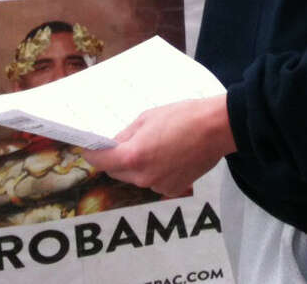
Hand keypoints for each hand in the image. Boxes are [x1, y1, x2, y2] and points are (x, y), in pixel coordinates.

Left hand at [84, 96, 235, 196]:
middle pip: (115, 171)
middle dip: (113, 159)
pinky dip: (152, 171)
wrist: (216, 129)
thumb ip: (125, 135)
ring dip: (134, 165)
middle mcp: (143, 177)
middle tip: (120, 144)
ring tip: (151, 146)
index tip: (90, 147)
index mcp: (133, 157)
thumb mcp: (146, 118)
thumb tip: (113, 144)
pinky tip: (166, 155)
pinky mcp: (172, 189)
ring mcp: (158, 186)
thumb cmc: (182, 116)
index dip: (92, 152)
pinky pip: (152, 181)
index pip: (100, 161)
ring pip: (134, 177)